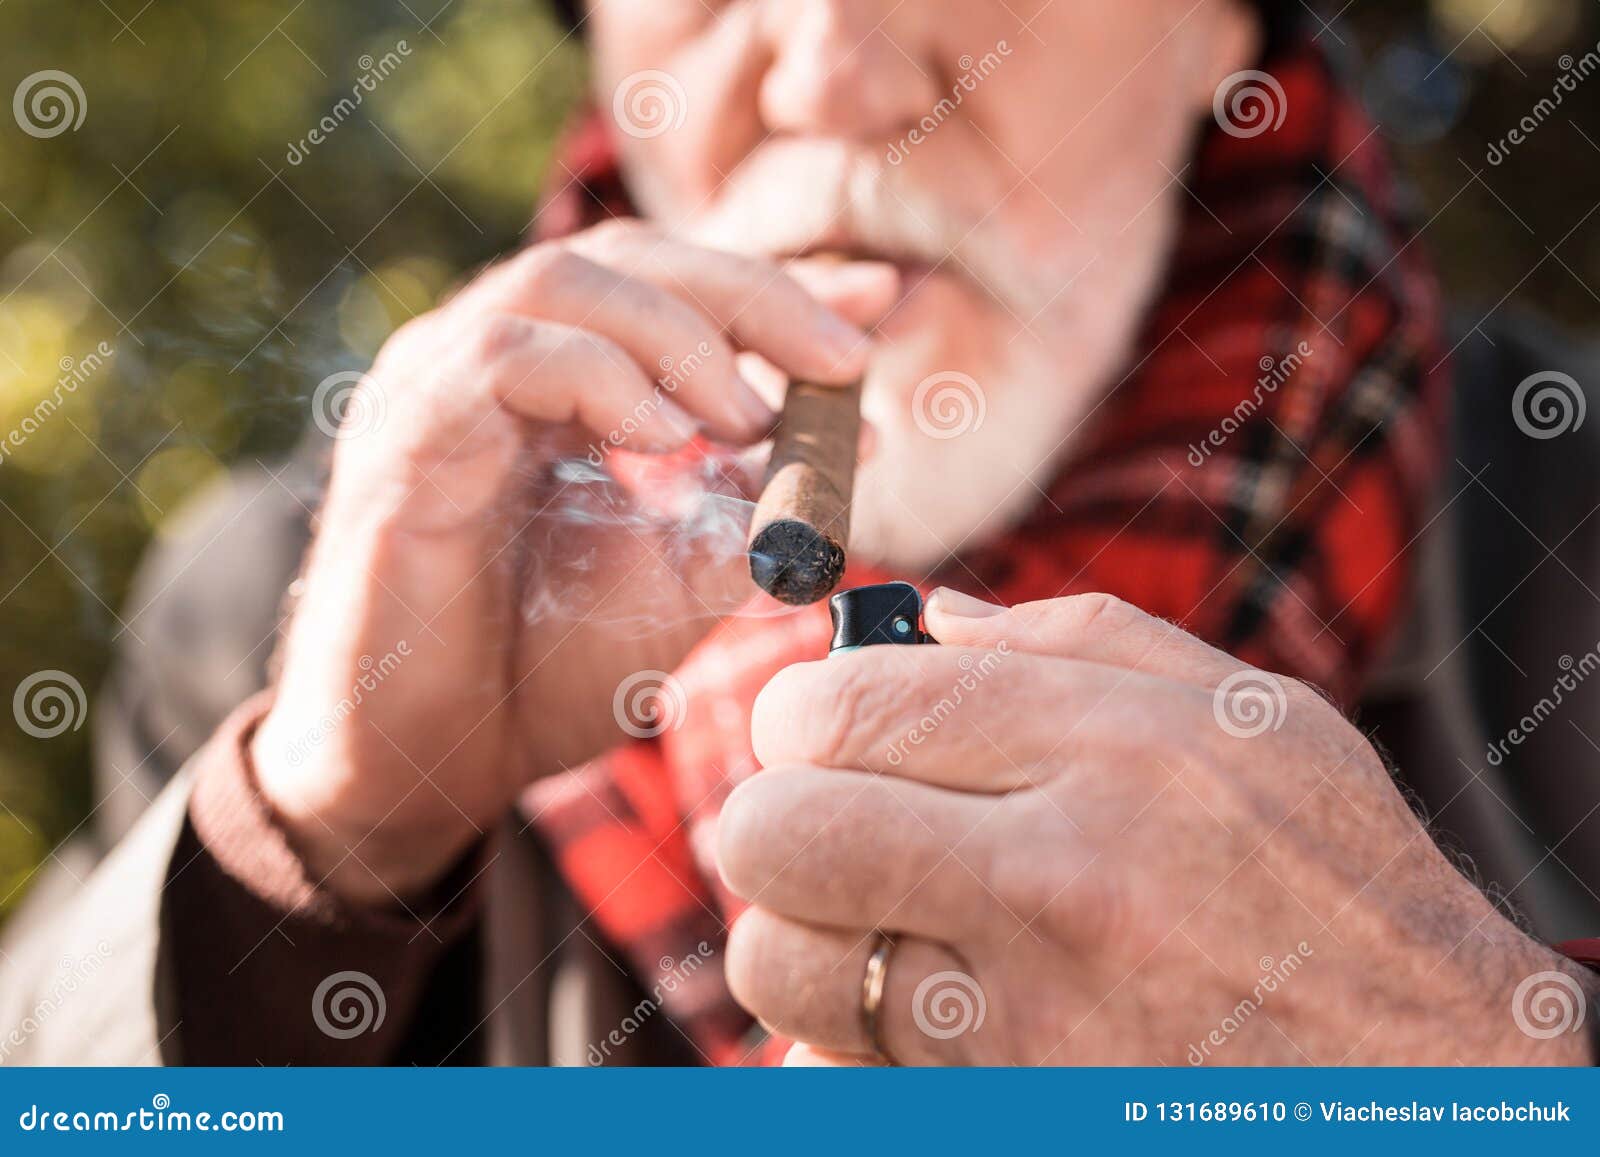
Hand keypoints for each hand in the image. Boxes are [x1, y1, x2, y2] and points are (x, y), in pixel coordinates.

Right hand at [251, 219, 899, 903]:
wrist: (437, 764)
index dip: (773, 285)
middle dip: (749, 294)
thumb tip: (860, 439)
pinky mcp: (403, 439)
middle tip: (843, 356)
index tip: (873, 304)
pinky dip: (604, 378)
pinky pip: (505, 357)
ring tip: (752, 416)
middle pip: (624, 256)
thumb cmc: (543, 669)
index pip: (666, 283)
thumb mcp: (682, 575)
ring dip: (681, 335)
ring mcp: (435, 388)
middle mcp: (487, 362)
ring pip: (561, 281)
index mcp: (551, 380)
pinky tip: (668, 440)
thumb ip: (756, 501)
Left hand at [719, 590, 1598, 1064]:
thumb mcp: (1256, 721)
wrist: (1426, 1080)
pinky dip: (846, 1039)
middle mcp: (1057, 883)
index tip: (818, 731)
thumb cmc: (1336, 883)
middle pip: (775, 833)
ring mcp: (1026, 1020)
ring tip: (873, 916)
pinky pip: (834, 1071)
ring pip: (783, 963)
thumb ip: (1077, 642)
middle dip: (773, 817)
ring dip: (802, 933)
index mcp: (1110, 755)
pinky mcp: (1002, 1106)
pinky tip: (922, 1012)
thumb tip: (924, 618)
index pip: (845, 706)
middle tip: (823, 818)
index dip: (798, 713)